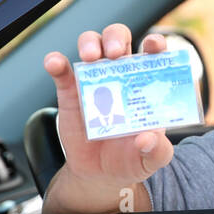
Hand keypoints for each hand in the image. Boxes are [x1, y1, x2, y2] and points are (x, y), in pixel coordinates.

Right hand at [42, 24, 173, 208]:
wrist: (101, 174)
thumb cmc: (132, 158)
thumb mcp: (152, 160)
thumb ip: (158, 151)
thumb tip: (148, 139)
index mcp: (146, 85)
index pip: (153, 53)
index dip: (155, 43)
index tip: (153, 46)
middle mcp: (121, 75)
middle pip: (119, 39)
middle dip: (116, 38)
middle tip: (115, 54)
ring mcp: (94, 81)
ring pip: (92, 45)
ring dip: (90, 43)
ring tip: (90, 58)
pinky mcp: (71, 93)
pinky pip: (62, 71)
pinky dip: (57, 63)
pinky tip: (55, 63)